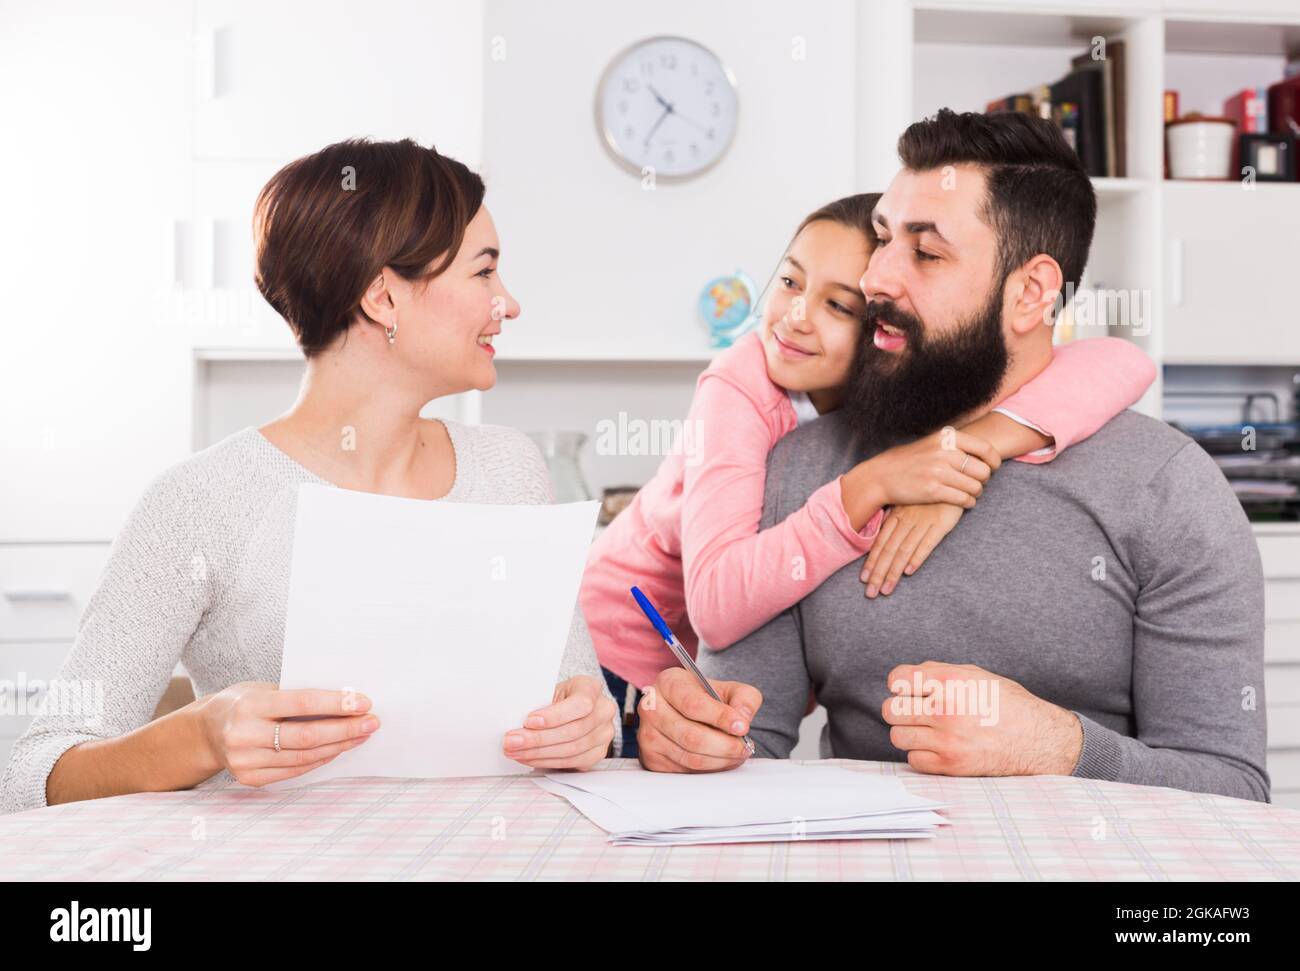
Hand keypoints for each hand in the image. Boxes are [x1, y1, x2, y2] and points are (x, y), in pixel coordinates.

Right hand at [195, 681, 378, 786]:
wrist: (204, 733)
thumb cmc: (243, 703)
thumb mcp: (263, 688)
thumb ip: (296, 696)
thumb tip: (345, 701)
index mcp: (250, 705)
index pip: (302, 703)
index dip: (336, 704)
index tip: (364, 702)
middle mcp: (244, 734)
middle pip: (307, 736)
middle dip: (345, 729)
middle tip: (372, 722)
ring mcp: (245, 761)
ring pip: (304, 757)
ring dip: (339, 746)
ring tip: (361, 735)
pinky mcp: (250, 778)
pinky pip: (295, 770)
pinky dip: (321, 759)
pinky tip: (338, 749)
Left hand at [503, 675, 615, 770]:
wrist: (570, 708)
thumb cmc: (557, 698)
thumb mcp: (549, 691)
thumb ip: (538, 703)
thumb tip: (513, 720)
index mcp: (591, 688)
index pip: (580, 704)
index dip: (554, 716)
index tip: (528, 722)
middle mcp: (604, 711)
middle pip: (573, 731)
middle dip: (538, 739)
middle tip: (512, 741)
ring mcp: (604, 734)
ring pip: (571, 750)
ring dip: (538, 753)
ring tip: (515, 752)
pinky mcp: (598, 753)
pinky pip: (571, 762)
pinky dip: (546, 762)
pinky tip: (529, 758)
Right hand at [637, 667, 760, 772]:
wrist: (685, 711)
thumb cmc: (706, 698)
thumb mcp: (729, 689)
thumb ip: (744, 698)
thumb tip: (743, 718)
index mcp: (668, 683)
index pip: (692, 704)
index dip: (720, 717)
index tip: (742, 726)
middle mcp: (651, 708)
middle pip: (691, 736)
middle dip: (725, 745)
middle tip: (745, 746)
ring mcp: (647, 735)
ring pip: (690, 758)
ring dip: (720, 760)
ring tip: (737, 753)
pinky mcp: (651, 759)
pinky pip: (685, 771)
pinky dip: (709, 769)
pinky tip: (720, 759)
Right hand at [840, 427, 999, 526]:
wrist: (881, 476)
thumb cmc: (909, 461)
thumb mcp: (931, 443)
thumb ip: (955, 445)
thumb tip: (985, 453)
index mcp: (946, 437)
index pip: (985, 448)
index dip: (993, 461)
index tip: (992, 467)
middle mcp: (944, 452)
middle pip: (983, 470)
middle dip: (984, 479)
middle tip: (977, 483)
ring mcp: (939, 471)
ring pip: (975, 487)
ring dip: (976, 493)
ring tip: (970, 493)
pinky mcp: (933, 490)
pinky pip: (964, 499)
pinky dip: (968, 503)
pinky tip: (964, 502)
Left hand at [861, 502, 964, 597]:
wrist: (951, 477)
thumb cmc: (927, 492)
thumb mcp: (907, 502)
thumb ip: (894, 519)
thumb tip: (880, 536)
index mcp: (896, 516)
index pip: (880, 543)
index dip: (871, 562)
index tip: (864, 579)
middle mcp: (906, 520)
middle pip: (889, 551)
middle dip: (878, 573)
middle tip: (871, 592)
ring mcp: (923, 522)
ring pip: (904, 550)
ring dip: (894, 571)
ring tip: (886, 589)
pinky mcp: (941, 523)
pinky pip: (927, 543)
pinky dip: (917, 557)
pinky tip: (909, 571)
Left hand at [881, 661, 1082, 776]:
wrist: (1037, 739)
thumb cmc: (1006, 703)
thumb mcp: (974, 674)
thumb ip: (938, 672)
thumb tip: (905, 678)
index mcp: (949, 682)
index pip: (897, 679)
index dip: (899, 684)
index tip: (907, 690)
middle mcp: (944, 709)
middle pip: (891, 710)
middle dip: (901, 710)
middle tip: (916, 712)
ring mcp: (946, 740)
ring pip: (898, 736)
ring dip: (909, 733)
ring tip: (928, 730)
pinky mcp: (950, 765)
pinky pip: (913, 759)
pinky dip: (921, 754)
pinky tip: (937, 747)